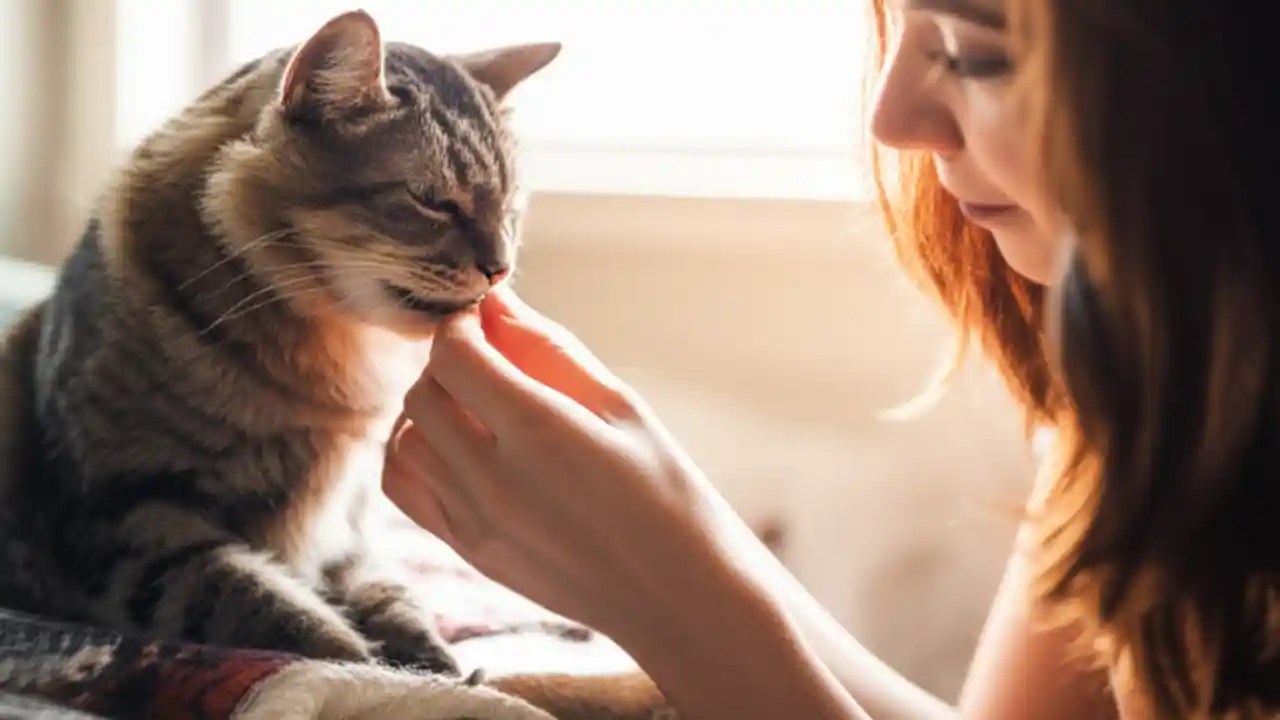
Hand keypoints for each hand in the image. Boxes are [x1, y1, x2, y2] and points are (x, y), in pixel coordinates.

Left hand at [382, 287, 724, 639]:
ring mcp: (475, 523)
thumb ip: (549, 350)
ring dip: (427, 411)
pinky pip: (407, 490)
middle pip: (422, 395)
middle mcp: (494, 480)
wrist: (678, 595)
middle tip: (486, 360)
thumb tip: (494, 302)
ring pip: (405, 442)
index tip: (485, 322)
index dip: (463, 325)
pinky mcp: (470, 553)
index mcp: (540, 432)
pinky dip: (415, 456)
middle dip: (447, 364)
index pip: (454, 356)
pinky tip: (456, 448)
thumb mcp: (621, 406)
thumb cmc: (666, 493)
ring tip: (473, 407)